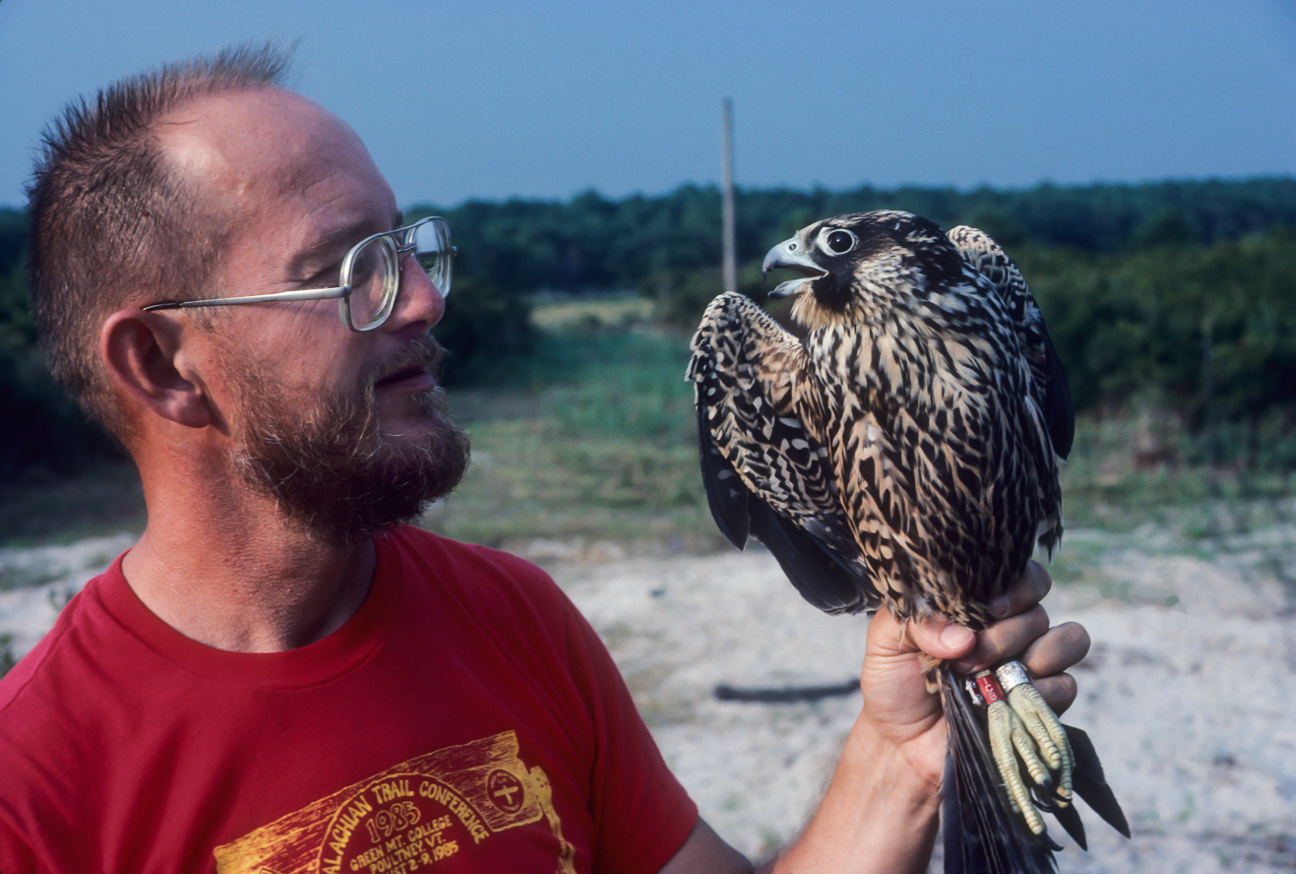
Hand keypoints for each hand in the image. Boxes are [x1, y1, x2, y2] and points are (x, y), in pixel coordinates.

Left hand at [857, 561, 1089, 787]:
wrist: (902, 744)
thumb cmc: (895, 684)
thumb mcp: (888, 641)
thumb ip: (917, 621)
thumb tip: (963, 636)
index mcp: (980, 607)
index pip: (1023, 575)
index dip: (1017, 585)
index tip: (988, 608)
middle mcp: (1012, 630)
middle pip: (1039, 612)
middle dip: (1005, 634)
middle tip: (968, 657)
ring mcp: (1030, 666)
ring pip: (1068, 640)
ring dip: (1033, 656)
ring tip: (990, 677)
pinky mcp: (1041, 703)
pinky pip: (1066, 685)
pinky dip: (1040, 692)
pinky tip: (1004, 702)